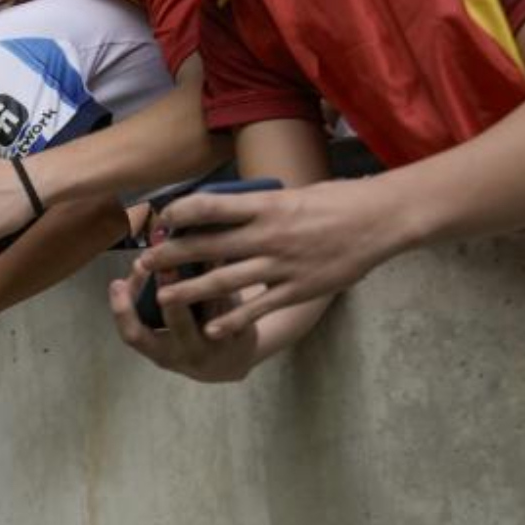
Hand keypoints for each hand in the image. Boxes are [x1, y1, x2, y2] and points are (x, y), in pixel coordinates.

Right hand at [108, 259, 258, 382]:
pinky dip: (227, 277)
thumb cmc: (187, 335)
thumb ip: (146, 300)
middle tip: (163, 263)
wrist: (232, 359)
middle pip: (177, 323)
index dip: (123, 311)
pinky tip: (221, 253)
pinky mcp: (244, 334)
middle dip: (168, 291)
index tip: (116, 283)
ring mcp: (220, 347)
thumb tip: (140, 263)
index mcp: (161, 354)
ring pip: (212, 306)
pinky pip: (235, 303)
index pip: (134, 337)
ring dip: (204, 274)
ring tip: (198, 246)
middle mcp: (189, 354)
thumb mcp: (162, 330)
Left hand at [142, 177, 397, 338]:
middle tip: (144, 261)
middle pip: (207, 246)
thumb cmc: (338, 202)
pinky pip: (257, 308)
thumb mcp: (295, 194)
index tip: (162, 217)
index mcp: (266, 206)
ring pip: (224, 280)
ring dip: (189, 291)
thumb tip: (229, 206)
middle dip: (171, 255)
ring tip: (162, 298)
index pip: (210, 206)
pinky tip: (210, 329)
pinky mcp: (296, 289)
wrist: (380, 220)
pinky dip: (232, 319)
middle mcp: (268, 235)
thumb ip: (261, 205)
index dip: (180, 212)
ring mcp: (281, 265)